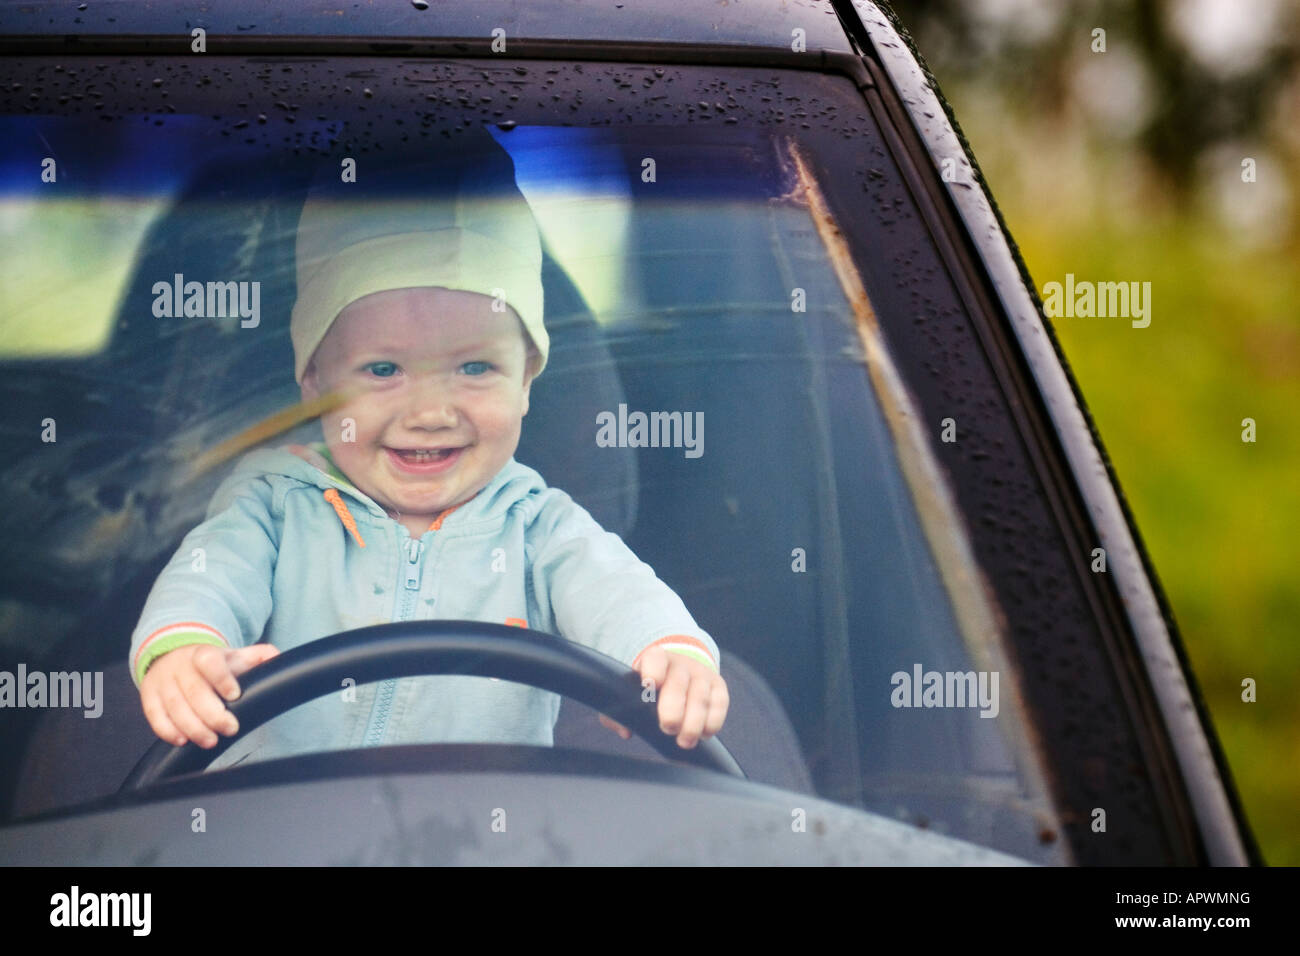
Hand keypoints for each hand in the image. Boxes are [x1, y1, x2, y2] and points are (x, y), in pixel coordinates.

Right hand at [139, 643, 280, 748]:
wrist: (172, 657)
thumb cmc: (210, 664)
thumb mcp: (233, 656)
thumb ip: (258, 656)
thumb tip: (280, 658)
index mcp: (203, 653)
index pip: (210, 662)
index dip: (222, 678)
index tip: (235, 695)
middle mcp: (180, 666)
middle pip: (194, 691)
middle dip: (212, 714)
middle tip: (230, 729)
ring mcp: (162, 681)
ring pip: (174, 706)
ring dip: (193, 727)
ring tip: (210, 740)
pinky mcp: (149, 696)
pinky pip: (155, 716)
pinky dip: (168, 731)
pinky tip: (183, 740)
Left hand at [598, 646, 728, 748]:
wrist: (683, 670)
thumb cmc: (650, 689)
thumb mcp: (633, 693)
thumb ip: (620, 713)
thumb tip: (626, 731)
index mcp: (654, 660)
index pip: (655, 659)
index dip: (653, 671)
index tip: (649, 685)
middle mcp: (680, 663)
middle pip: (678, 683)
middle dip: (674, 710)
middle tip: (668, 729)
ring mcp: (701, 673)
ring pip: (700, 696)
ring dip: (693, 723)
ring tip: (684, 741)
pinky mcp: (718, 685)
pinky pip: (720, 703)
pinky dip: (713, 721)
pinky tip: (703, 734)